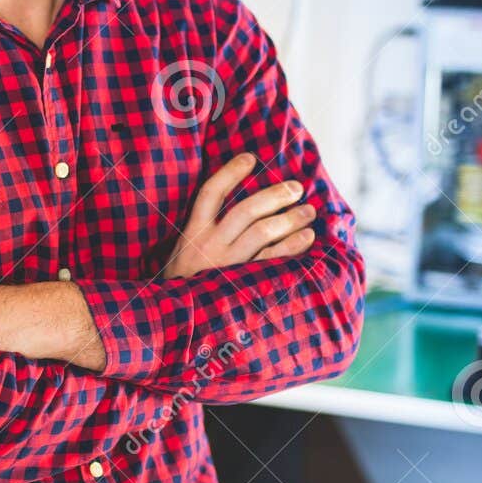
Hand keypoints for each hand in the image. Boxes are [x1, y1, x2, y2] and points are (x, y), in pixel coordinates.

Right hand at [162, 153, 315, 278]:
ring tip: (308, 211)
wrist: (173, 324)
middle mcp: (209, 245)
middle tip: (296, 189)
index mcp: (192, 233)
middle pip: (246, 210)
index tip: (250, 158)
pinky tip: (306, 238)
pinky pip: (272, 260)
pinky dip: (292, 246)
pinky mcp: (242, 284)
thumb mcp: (183, 253)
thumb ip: (204, 232)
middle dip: (275, 195)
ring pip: (263, 232)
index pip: (210, 193)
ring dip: (290, 218)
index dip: (230, 173)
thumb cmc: (183, 284)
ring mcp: (226, 265)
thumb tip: (240, 209)